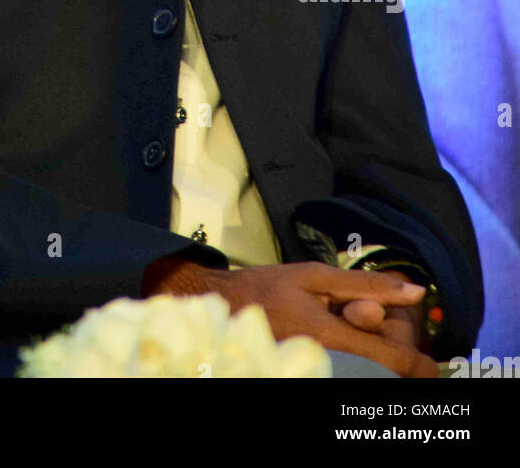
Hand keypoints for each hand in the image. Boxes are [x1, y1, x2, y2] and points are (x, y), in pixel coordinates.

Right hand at [140, 257, 437, 377]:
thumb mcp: (316, 276)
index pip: (392, 360)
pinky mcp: (308, 377)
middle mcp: (327, 363)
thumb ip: (366, 285)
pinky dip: (355, 365)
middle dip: (395, 360)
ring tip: (359, 338)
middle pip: (381, 374)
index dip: (419, 363)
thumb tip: (413, 291)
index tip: (431, 363)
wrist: (221, 308)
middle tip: (388, 339)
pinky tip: (344, 347)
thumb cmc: (268, 287)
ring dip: (375, 362)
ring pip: (365, 377)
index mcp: (331, 337)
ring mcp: (318, 374)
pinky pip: (346, 376)